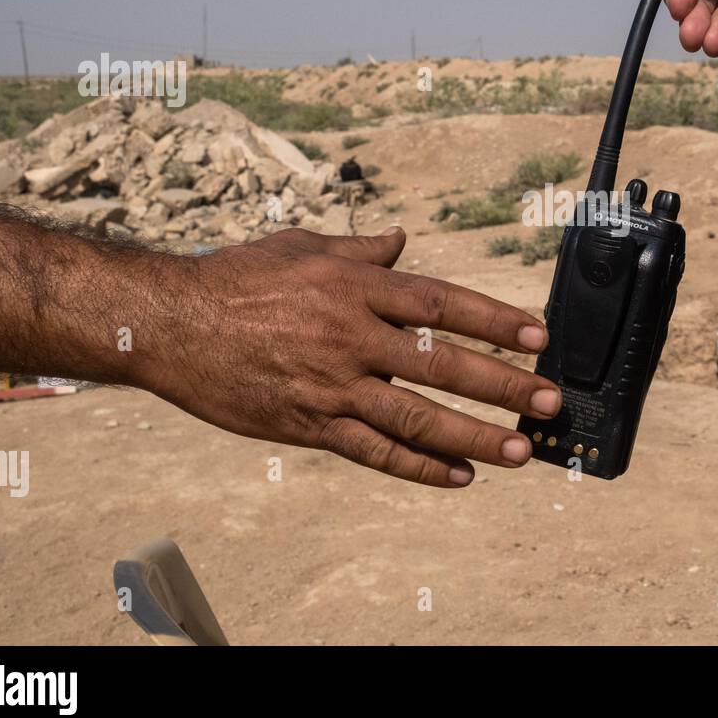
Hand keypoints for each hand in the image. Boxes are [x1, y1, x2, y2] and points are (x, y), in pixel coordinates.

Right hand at [139, 226, 561, 487]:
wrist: (168, 324)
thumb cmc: (236, 278)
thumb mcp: (302, 247)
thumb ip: (360, 250)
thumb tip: (401, 240)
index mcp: (355, 287)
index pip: (442, 305)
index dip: (496, 321)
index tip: (539, 337)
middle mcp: (351, 335)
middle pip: (443, 364)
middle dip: (504, 385)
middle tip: (549, 402)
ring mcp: (332, 384)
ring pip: (416, 416)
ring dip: (475, 436)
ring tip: (521, 450)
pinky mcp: (310, 424)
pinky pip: (374, 451)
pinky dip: (418, 466)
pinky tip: (458, 477)